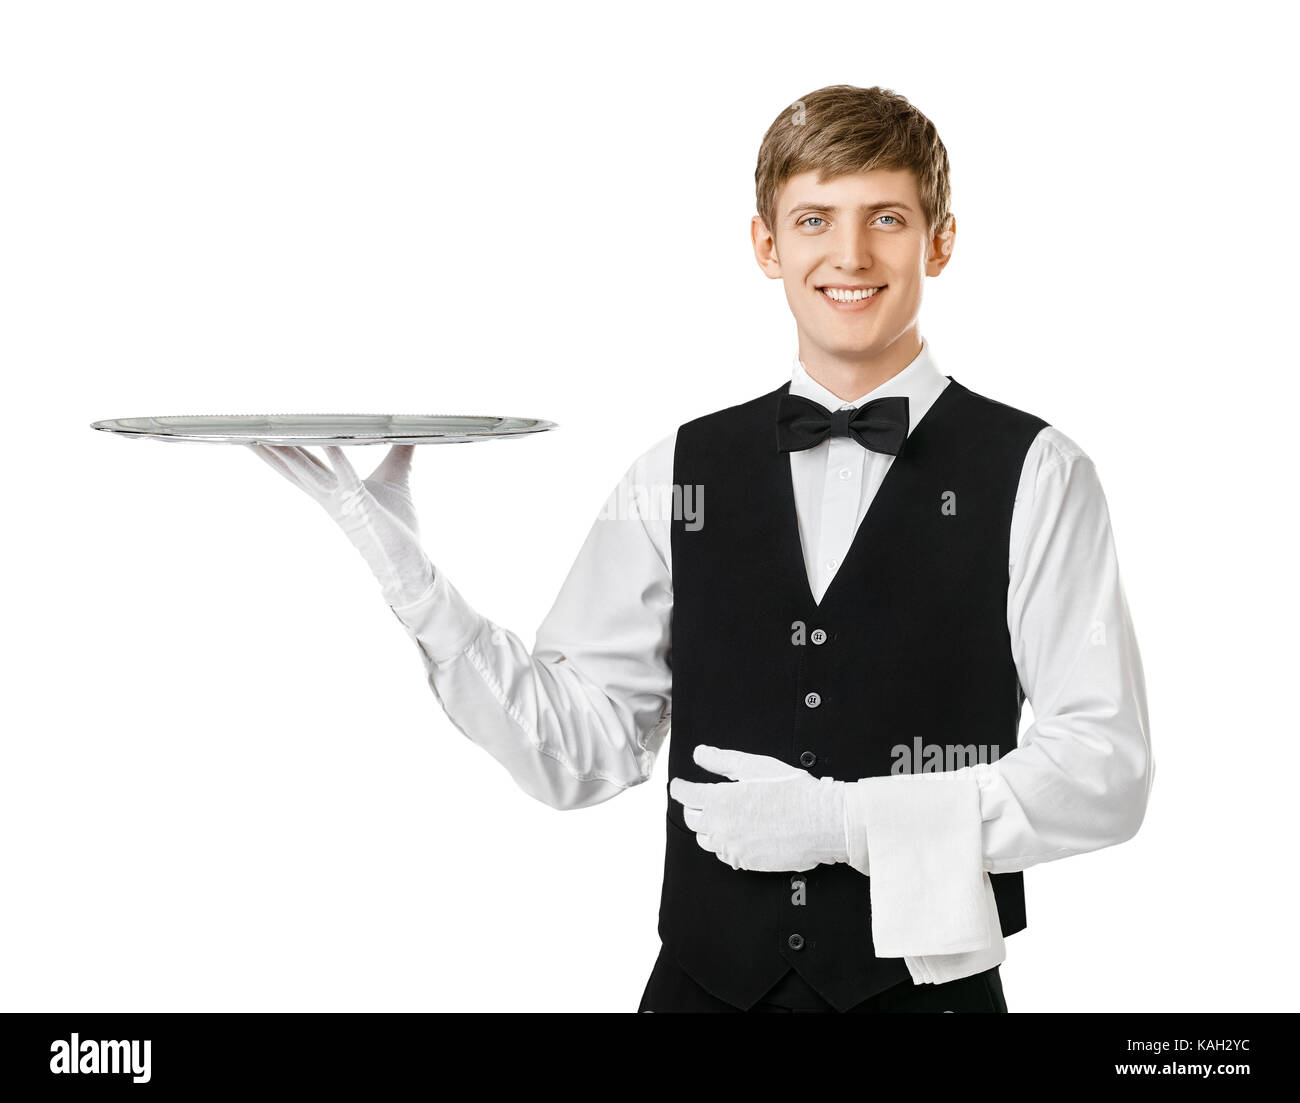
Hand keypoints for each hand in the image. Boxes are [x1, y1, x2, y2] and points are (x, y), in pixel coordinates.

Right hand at [247, 443, 435, 607]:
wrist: (407, 561)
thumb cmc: (397, 525)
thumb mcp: (396, 479)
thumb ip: (400, 451)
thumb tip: (410, 428)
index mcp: (332, 490)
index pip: (300, 464)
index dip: (278, 449)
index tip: (258, 432)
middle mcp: (329, 496)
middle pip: (292, 467)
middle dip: (267, 449)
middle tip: (242, 430)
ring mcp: (341, 502)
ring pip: (307, 471)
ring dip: (287, 452)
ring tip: (266, 432)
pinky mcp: (360, 505)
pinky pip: (346, 477)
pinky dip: (338, 458)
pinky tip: (328, 440)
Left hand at [669, 745, 848, 871]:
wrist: (821, 822)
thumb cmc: (792, 792)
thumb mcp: (755, 766)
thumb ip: (722, 760)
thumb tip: (700, 754)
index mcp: (719, 801)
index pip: (685, 795)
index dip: (679, 788)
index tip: (679, 785)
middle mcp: (720, 827)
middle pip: (692, 819)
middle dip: (694, 807)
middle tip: (703, 799)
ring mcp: (732, 848)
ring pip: (706, 840)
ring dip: (708, 828)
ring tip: (723, 817)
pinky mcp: (746, 862)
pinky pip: (725, 855)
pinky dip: (725, 844)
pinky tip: (739, 834)